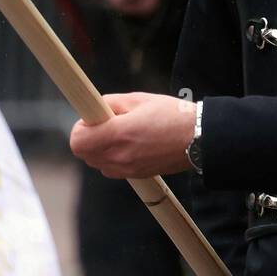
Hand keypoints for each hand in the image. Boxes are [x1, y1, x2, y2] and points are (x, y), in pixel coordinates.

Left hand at [69, 92, 196, 179]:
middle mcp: (120, 156)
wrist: (199, 139)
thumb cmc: (173, 115)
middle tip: (104, 124)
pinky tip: (130, 146)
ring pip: (96, 163)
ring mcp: (128, 169)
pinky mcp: (136, 176)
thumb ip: (112, 103)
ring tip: (120, 134)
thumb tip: (95, 107)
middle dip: (88, 138)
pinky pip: (112, 169)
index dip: (80, 127)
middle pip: (83, 154)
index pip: (77, 140)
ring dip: (100, 149)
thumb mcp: (140, 99)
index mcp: (119, 133)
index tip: (90, 118)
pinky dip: (113, 158)